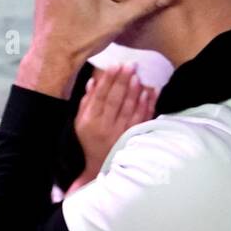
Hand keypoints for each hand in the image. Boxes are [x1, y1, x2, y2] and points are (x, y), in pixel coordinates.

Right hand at [74, 64, 155, 184]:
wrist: (99, 166)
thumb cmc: (90, 140)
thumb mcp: (80, 122)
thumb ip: (86, 102)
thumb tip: (93, 81)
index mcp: (89, 122)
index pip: (100, 97)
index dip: (108, 81)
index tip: (114, 65)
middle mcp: (104, 127)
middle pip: (114, 101)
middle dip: (122, 81)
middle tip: (130, 65)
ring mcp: (120, 133)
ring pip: (129, 109)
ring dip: (134, 91)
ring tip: (137, 75)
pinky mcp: (132, 138)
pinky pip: (141, 119)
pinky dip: (146, 105)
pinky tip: (149, 92)